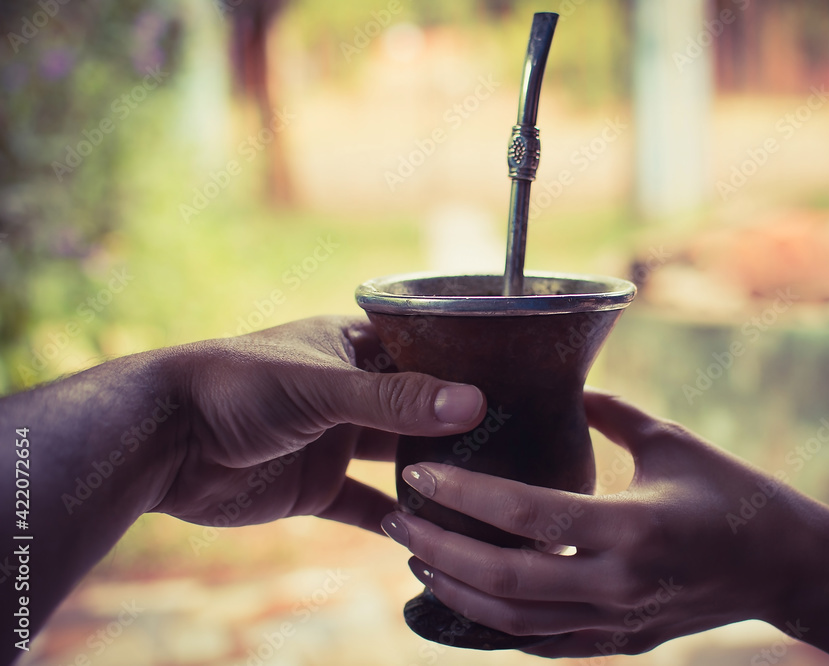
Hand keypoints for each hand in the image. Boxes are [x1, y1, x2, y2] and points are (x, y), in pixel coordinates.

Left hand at [152, 315, 486, 533]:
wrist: (162, 444)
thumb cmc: (236, 387)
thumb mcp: (323, 387)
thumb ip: (395, 400)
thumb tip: (473, 403)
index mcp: (348, 347)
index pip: (418, 350)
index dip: (461, 364)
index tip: (514, 381)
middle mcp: (346, 392)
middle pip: (414, 408)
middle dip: (455, 424)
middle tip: (515, 440)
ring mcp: (331, 441)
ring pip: (394, 458)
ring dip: (430, 473)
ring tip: (484, 487)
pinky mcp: (313, 487)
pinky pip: (363, 505)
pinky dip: (392, 519)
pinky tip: (429, 531)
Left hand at [382, 391, 828, 664]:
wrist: (784, 568)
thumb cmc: (733, 492)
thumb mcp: (670, 441)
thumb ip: (610, 412)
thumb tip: (563, 381)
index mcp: (633, 527)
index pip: (531, 515)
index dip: (468, 496)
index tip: (421, 472)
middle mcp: (618, 585)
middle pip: (506, 580)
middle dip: (442, 550)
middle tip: (398, 519)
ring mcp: (616, 624)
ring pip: (513, 622)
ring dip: (455, 592)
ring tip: (417, 555)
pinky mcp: (617, 645)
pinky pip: (541, 643)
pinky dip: (493, 625)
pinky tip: (462, 598)